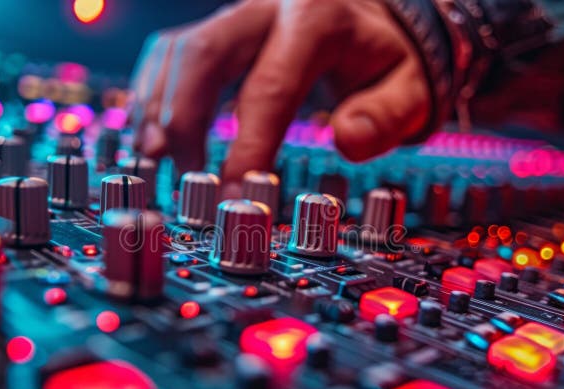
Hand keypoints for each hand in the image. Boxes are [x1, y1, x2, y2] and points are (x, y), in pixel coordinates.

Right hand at [129, 0, 429, 194]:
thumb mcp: (411, 87)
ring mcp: (237, 16)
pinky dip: (152, 96)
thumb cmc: (383, 60)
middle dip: (185, 121)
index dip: (248, 146)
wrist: (367, 22)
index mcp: (317, 19)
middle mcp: (267, 8)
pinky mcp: (217, 30)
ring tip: (155, 160)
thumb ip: (387, 116)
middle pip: (204, 55)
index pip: (270, 87)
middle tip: (187, 179)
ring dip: (158, 109)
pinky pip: (170, 55)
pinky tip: (153, 135)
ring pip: (177, 52)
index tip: (235, 195)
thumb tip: (347, 141)